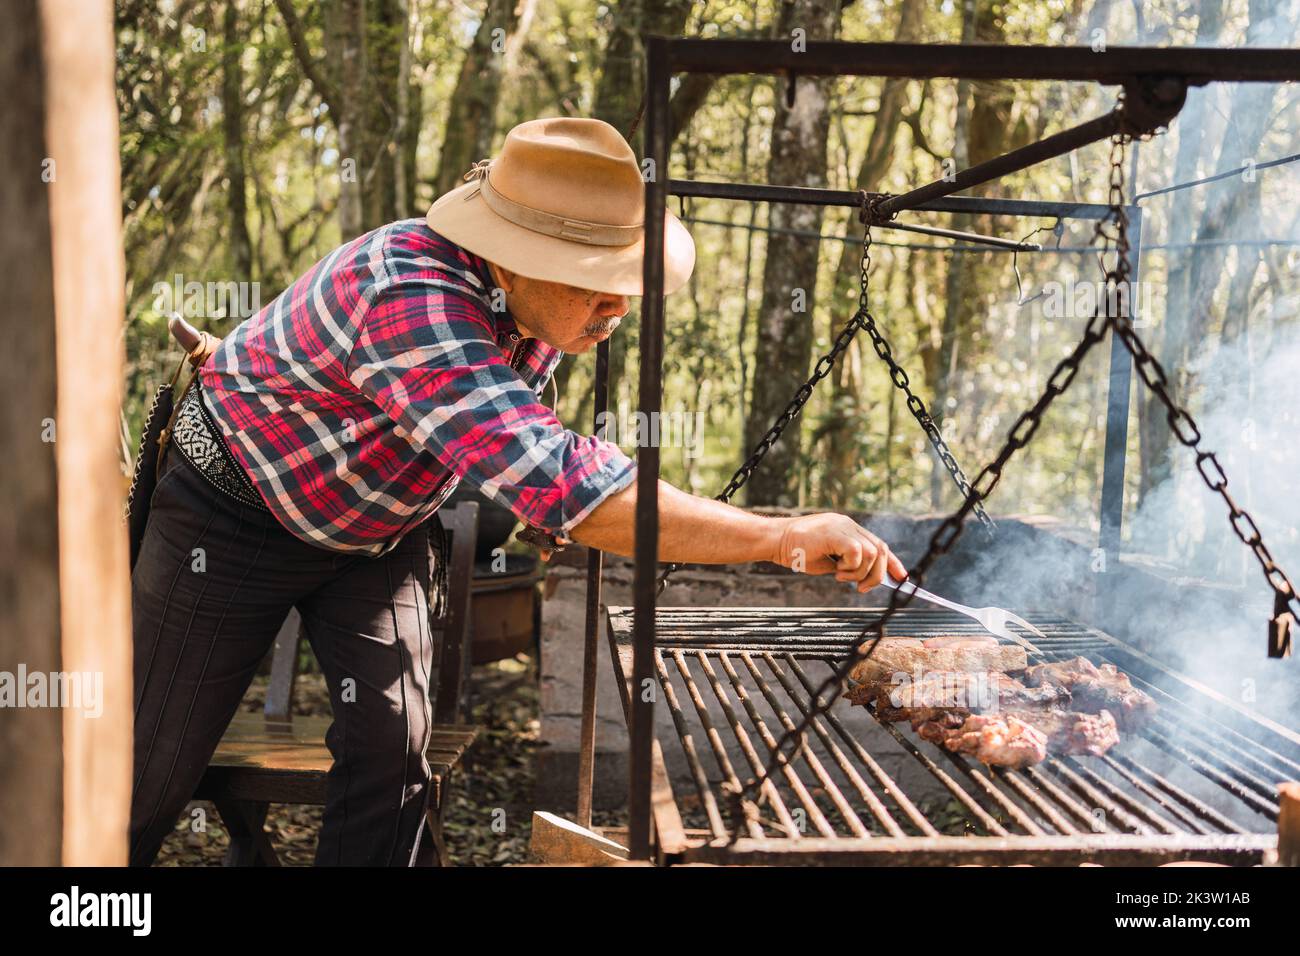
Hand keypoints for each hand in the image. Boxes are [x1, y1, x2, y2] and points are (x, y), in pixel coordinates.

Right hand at [773, 513, 906, 592]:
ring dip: (860, 573)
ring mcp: (842, 526)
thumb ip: (847, 564)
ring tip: (840, 577)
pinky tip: (836, 572)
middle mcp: (848, 524)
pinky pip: (857, 552)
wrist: (775, 541)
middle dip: (878, 574)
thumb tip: (867, 579)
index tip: (902, 578)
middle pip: (880, 548)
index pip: (878, 544)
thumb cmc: (796, 552)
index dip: (892, 562)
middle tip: (862, 588)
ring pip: (872, 552)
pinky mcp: (835, 532)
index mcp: (848, 529)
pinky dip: (851, 567)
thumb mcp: (828, 561)